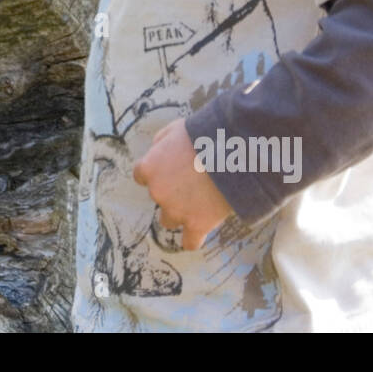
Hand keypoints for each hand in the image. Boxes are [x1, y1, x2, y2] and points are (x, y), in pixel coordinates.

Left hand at [132, 119, 233, 250]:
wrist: (231, 152)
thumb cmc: (204, 136)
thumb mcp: (175, 129)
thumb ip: (160, 142)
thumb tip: (156, 150)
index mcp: (149, 168)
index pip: (141, 175)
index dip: (157, 173)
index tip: (170, 170)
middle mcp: (158, 192)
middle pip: (158, 197)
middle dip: (171, 192)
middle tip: (192, 181)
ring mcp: (176, 210)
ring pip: (168, 220)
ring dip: (179, 213)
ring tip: (198, 203)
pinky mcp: (197, 225)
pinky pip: (189, 242)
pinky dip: (193, 239)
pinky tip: (198, 232)